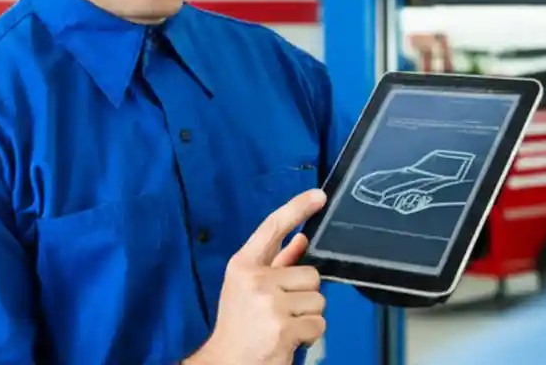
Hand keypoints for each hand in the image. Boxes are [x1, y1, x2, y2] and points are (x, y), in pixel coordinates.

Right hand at [185, 189, 327, 364]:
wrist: (226, 362)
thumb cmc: (239, 326)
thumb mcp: (249, 288)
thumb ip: (276, 263)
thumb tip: (301, 239)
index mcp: (242, 265)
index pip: (272, 228)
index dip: (297, 208)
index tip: (318, 196)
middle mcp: (254, 279)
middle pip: (311, 274)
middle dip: (305, 295)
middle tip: (282, 312)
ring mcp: (269, 303)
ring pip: (319, 300)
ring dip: (308, 317)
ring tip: (284, 326)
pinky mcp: (283, 327)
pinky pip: (319, 324)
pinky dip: (310, 336)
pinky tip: (289, 340)